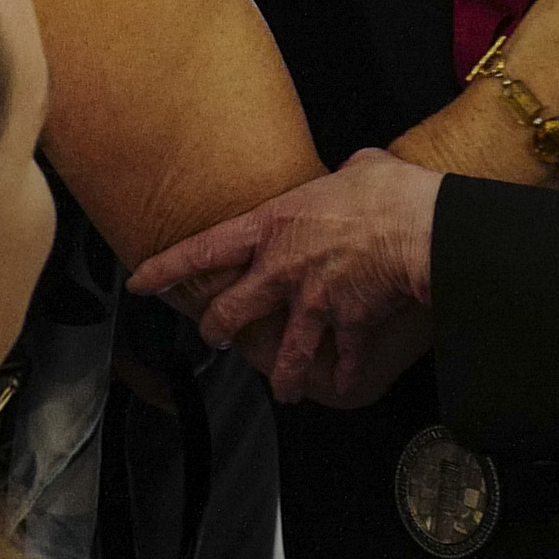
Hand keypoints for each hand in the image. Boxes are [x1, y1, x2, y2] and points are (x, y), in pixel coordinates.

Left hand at [133, 149, 443, 404]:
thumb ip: (340, 176)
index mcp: (272, 227)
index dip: (166, 269)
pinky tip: (345, 386)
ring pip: (285, 350)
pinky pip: (345, 356)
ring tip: (282, 391)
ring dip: (283, 375)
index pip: (202, 250)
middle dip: (217, 329)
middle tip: (212, 338)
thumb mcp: (354, 167)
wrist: (417, 227)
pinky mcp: (349, 323)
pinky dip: (347, 373)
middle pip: (232, 310)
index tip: (141, 282)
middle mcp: (282, 271)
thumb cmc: (384, 190)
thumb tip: (354, 171)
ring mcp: (314, 302)